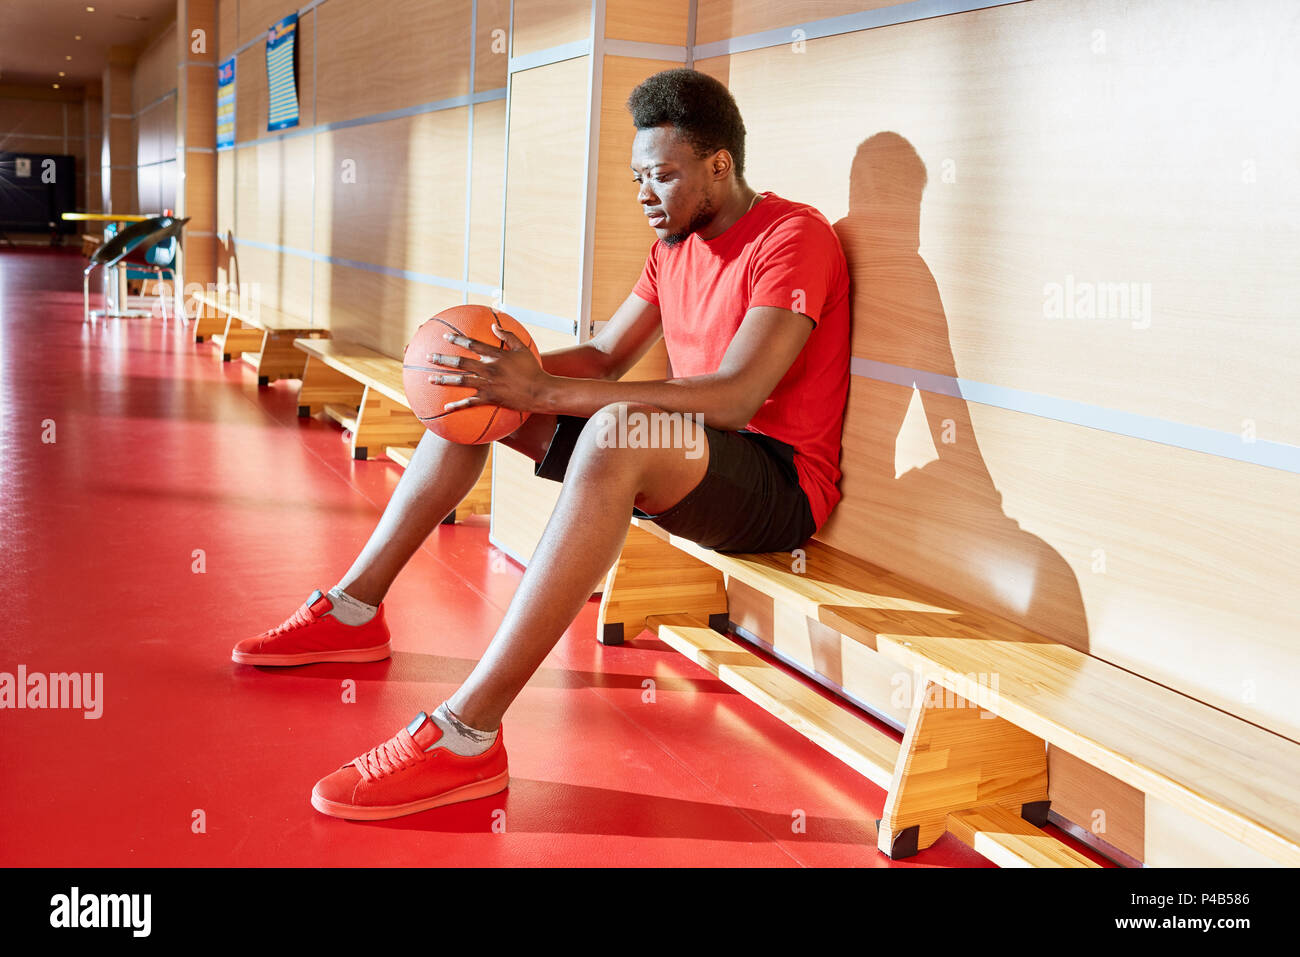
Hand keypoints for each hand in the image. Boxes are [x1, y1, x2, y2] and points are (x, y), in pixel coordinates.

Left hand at [427, 323, 549, 412]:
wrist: (540, 391)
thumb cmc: (533, 369)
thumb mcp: (522, 348)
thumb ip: (508, 336)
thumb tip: (494, 326)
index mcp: (495, 355)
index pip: (472, 344)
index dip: (457, 339)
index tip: (445, 336)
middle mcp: (488, 369)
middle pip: (460, 363)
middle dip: (442, 359)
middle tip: (429, 357)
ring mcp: (488, 384)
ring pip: (461, 381)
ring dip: (444, 380)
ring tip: (430, 378)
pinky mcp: (490, 399)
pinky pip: (470, 402)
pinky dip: (457, 405)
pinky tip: (445, 407)